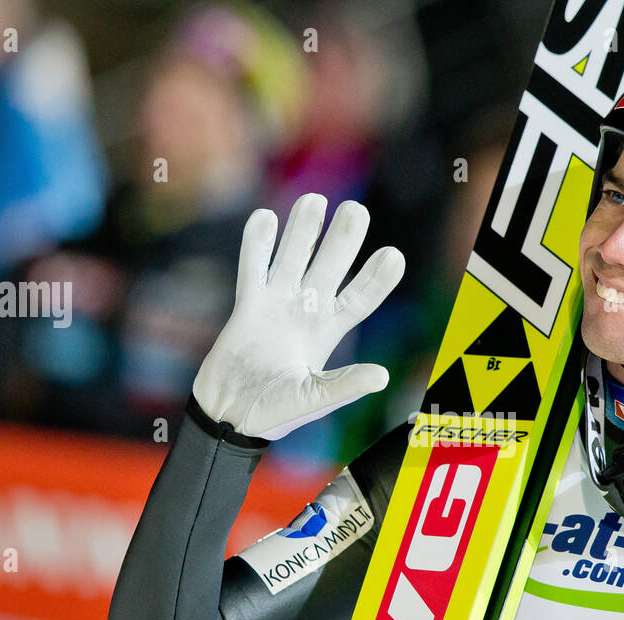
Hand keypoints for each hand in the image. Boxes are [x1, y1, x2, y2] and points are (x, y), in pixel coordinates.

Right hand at [192, 193, 405, 439]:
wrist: (228, 416)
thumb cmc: (273, 414)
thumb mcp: (313, 400)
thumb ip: (344, 386)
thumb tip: (382, 376)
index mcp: (329, 334)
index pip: (360, 299)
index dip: (376, 278)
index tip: (394, 255)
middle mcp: (307, 313)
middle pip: (330, 268)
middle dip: (343, 240)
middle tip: (356, 211)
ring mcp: (276, 306)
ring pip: (293, 258)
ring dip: (303, 231)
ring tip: (315, 199)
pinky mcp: (247, 306)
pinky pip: (252, 269)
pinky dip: (256, 245)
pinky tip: (265, 218)